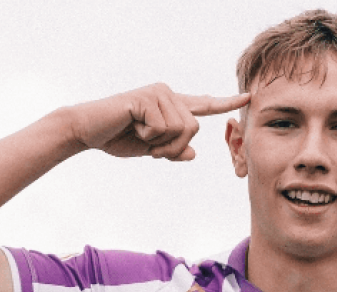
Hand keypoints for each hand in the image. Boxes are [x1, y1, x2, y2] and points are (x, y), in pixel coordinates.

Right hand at [71, 84, 249, 160]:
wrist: (87, 131)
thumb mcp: (151, 150)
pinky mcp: (147, 97)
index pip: (203, 105)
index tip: (248, 97)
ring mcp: (159, 93)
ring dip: (160, 143)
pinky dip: (148, 135)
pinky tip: (132, 125)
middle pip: (194, 128)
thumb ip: (172, 150)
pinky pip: (163, 127)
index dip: (226, 103)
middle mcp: (168, 95)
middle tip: (151, 148)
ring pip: (181, 129)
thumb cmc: (117, 138)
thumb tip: (193, 153)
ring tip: (139, 134)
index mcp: (171, 106)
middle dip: (173, 147)